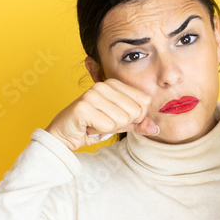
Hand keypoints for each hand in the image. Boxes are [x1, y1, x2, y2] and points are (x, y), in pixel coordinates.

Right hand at [45, 78, 159, 150]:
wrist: (63, 135)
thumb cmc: (91, 126)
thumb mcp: (119, 123)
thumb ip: (137, 124)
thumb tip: (156, 128)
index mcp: (114, 84)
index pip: (144, 101)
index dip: (136, 116)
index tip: (117, 118)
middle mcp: (103, 85)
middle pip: (135, 111)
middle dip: (122, 124)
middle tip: (104, 122)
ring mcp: (92, 94)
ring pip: (122, 119)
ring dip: (109, 128)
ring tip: (95, 124)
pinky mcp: (83, 108)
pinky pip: (108, 125)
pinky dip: (100, 132)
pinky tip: (89, 127)